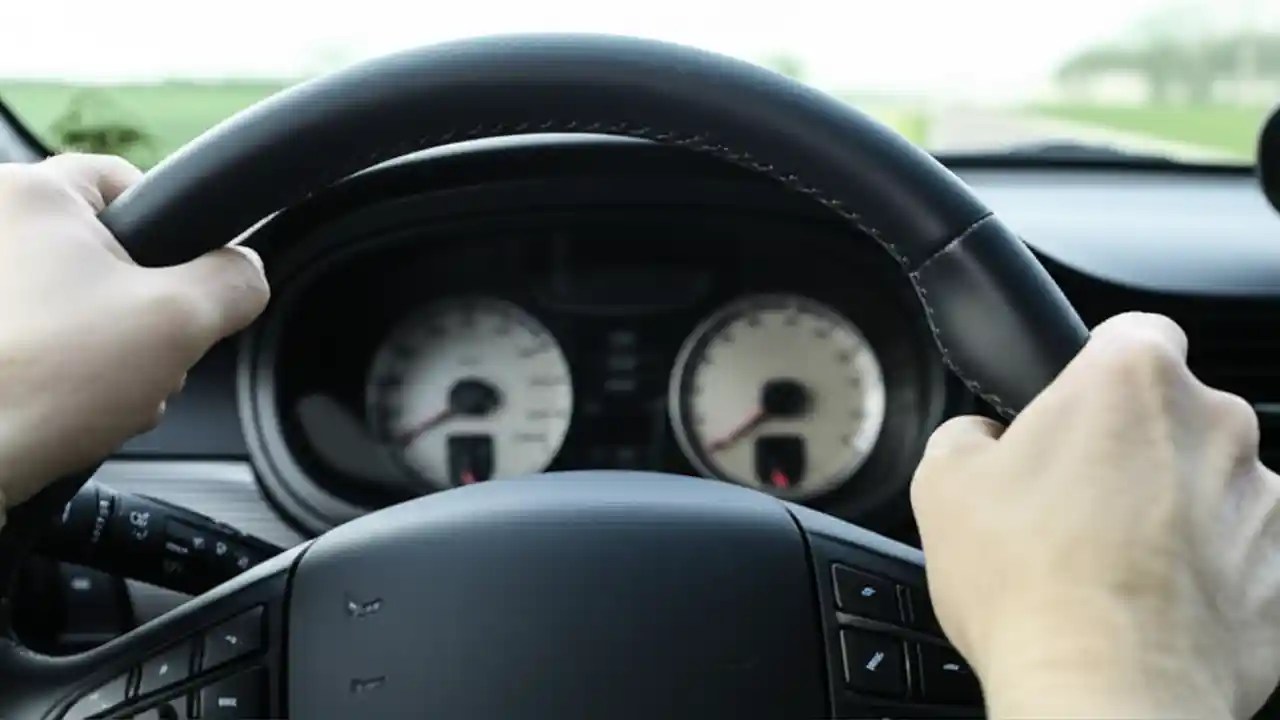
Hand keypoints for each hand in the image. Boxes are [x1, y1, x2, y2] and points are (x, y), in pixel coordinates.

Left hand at [0, 154, 268, 510]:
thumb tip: (246, 274)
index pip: (125, 180)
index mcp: (29, 194)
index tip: (183, 282)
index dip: (173, 232)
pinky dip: (65, 372)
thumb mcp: (180, 319)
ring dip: (108, 348)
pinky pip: (40, 341)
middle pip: (104, 254)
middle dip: (141, 309)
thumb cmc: (45, 379)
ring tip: (106, 388)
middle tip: (147, 350)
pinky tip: (75, 406)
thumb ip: (234, 282)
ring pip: (75, 305)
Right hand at [912, 312, 1279, 718]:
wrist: (1105, 694)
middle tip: (1073, 504)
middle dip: (1130, 446)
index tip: (1073, 411)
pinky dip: (1207, 571)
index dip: (1096, 369)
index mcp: (1132, 379)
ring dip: (1172, 509)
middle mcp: (1216, 423)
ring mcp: (1266, 499)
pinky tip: (1151, 605)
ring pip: (1210, 483)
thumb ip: (966, 434)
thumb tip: (982, 438)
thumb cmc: (1030, 583)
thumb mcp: (943, 485)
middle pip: (1173, 413)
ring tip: (1110, 567)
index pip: (1132, 332)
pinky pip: (1243, 552)